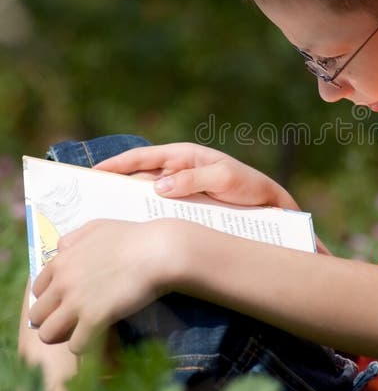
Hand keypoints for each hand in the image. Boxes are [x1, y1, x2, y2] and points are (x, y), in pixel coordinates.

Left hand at [29, 219, 179, 353]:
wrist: (158, 251)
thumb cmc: (133, 237)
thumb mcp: (97, 227)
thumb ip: (74, 238)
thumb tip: (61, 249)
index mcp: (61, 262)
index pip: (38, 291)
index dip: (52, 299)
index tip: (68, 302)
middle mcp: (62, 283)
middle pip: (38, 315)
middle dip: (53, 320)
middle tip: (74, 321)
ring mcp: (76, 303)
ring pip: (48, 334)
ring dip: (64, 337)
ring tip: (84, 333)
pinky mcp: (94, 319)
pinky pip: (76, 345)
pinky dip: (86, 345)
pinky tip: (99, 337)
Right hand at [95, 142, 299, 209]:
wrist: (274, 210)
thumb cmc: (250, 188)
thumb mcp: (223, 180)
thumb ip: (192, 181)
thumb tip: (157, 186)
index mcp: (185, 156)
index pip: (143, 157)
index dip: (117, 164)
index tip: (94, 172)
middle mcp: (180, 172)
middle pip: (140, 178)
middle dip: (116, 186)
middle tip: (91, 200)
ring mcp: (182, 191)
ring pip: (148, 197)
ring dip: (130, 206)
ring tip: (107, 220)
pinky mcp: (188, 210)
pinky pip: (162, 212)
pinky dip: (148, 219)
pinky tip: (137, 234)